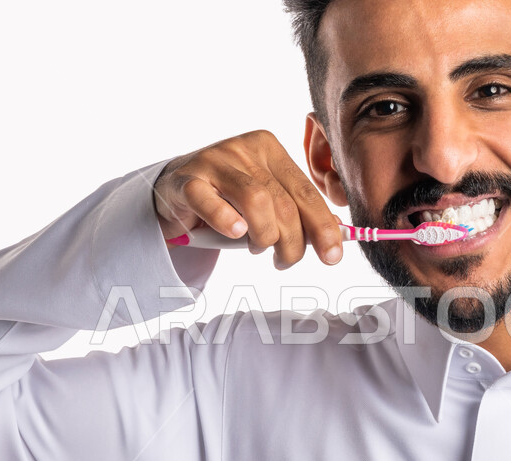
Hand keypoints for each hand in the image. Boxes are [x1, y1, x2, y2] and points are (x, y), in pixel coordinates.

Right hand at [152, 130, 342, 267]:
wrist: (174, 191)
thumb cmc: (226, 199)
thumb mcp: (266, 201)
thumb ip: (297, 212)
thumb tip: (336, 233)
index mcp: (270, 149)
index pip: (306, 192)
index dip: (323, 228)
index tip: (332, 257)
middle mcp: (245, 149)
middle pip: (284, 203)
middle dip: (292, 242)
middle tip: (284, 261)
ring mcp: (214, 161)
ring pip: (256, 201)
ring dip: (263, 236)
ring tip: (256, 248)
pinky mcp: (187, 180)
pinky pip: (210, 202)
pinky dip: (226, 221)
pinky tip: (235, 233)